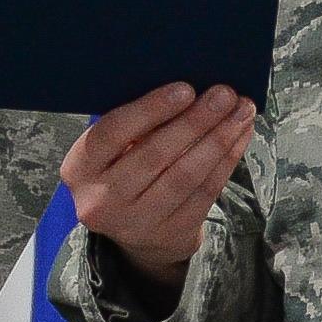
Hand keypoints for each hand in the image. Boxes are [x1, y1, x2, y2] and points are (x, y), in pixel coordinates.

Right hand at [62, 85, 257, 275]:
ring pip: (185, 176)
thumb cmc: (123, 168)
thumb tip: (187, 87)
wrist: (134, 230)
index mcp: (80, 167)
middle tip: (225, 94)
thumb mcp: (111, 148)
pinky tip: (240, 136)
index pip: (113, 133)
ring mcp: (136, 223)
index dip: (150, 109)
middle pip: (155, 156)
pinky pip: (205, 193)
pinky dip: (227, 161)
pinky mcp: (171, 234)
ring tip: (241, 112)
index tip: (186, 89)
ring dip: (219, 140)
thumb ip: (134, 122)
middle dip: (195, 121)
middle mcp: (101, 200)